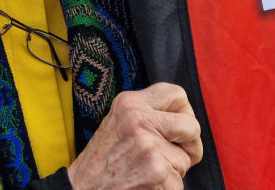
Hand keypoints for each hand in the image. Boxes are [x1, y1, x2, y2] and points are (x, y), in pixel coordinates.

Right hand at [66, 83, 202, 189]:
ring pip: (186, 159)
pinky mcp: (155, 171)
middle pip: (192, 126)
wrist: (82, 188)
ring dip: (173, 171)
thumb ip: (146, 114)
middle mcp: (137, 119)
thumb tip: (184, 117)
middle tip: (177, 155)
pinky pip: (179, 182)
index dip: (185, 113)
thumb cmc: (102, 160)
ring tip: (146, 171)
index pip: (177, 94)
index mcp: (129, 103)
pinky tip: (145, 185)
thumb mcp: (118, 122)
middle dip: (191, 145)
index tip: (177, 129)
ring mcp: (147, 145)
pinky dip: (167, 188)